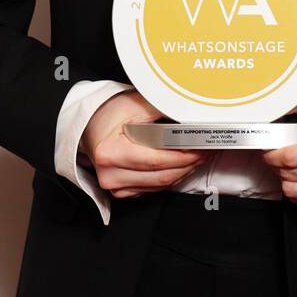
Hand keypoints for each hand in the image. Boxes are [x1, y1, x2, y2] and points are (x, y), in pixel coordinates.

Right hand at [80, 88, 205, 199]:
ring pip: (161, 184)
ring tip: (199, 156)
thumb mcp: (136, 105)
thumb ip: (164, 108)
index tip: (202, 146)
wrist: (90, 124)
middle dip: (189, 163)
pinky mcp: (121, 191)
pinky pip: (154, 188)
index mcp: (111, 152)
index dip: (185, 155)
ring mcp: (115, 185)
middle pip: (162, 175)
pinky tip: (182, 165)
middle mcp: (110, 173)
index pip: (158, 160)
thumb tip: (192, 114)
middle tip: (207, 150)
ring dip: (184, 171)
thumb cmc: (109, 113)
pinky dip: (171, 177)